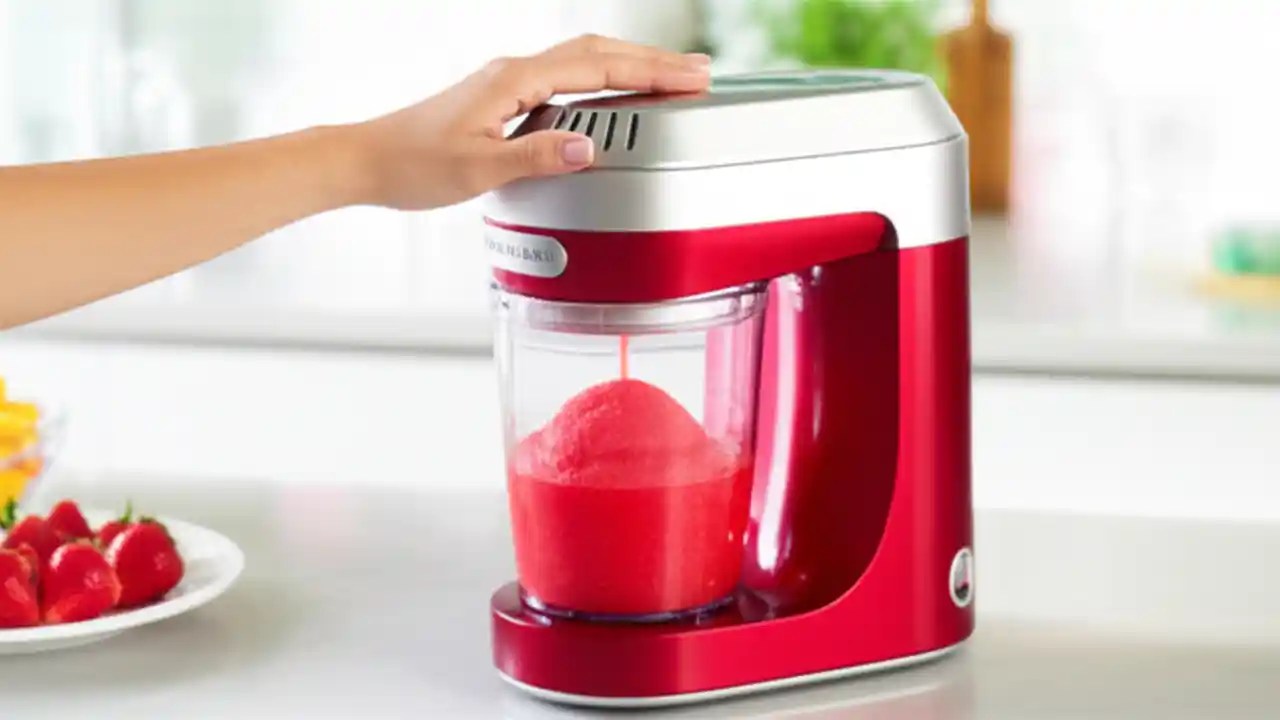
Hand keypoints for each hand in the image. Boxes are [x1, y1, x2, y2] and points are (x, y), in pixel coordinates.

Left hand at [346, 34, 710, 210]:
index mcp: (514, 80)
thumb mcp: (478, 168)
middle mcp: (514, 72)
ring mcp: (508, 81)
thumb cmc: (413, 163)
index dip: (651, 72)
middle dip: (653, 61)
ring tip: (670, 80)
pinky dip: (602, 80)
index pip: (599, 67)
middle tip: (699, 73)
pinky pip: (566, 78)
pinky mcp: (502, 97)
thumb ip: (537, 155)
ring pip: (583, 60)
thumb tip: (589, 148)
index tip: (693, 78)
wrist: (368, 159)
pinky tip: (613, 97)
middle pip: (598, 51)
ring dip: (630, 66)